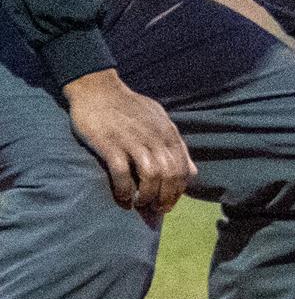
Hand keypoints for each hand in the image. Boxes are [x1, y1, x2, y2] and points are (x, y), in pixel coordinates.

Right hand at [62, 69, 196, 220]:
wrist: (97, 88)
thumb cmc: (128, 107)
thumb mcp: (160, 120)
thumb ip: (176, 145)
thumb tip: (192, 171)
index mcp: (168, 133)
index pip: (183, 169)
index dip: (178, 190)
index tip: (170, 201)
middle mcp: (155, 138)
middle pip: (170, 176)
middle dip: (165, 198)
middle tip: (156, 209)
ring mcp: (133, 141)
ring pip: (151, 177)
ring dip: (147, 197)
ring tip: (140, 204)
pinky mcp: (110, 145)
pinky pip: (122, 174)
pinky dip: (125, 191)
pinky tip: (123, 198)